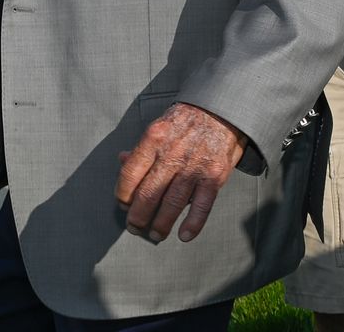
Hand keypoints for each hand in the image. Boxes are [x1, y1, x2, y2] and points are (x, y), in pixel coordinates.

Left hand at [115, 102, 246, 243]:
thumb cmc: (186, 119)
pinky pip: (202, 206)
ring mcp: (194, 167)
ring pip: (172, 204)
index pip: (130, 175)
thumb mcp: (159, 125)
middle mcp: (172, 154)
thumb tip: (122, 161)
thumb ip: (141, 146)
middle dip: (138, 216)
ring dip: (161, 224)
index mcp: (153, 139)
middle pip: (148, 194)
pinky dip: (193, 224)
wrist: (221, 109)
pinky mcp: (214, 176)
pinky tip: (184, 236)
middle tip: (134, 227)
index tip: (122, 205)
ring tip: (155, 235)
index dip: (123, 195)